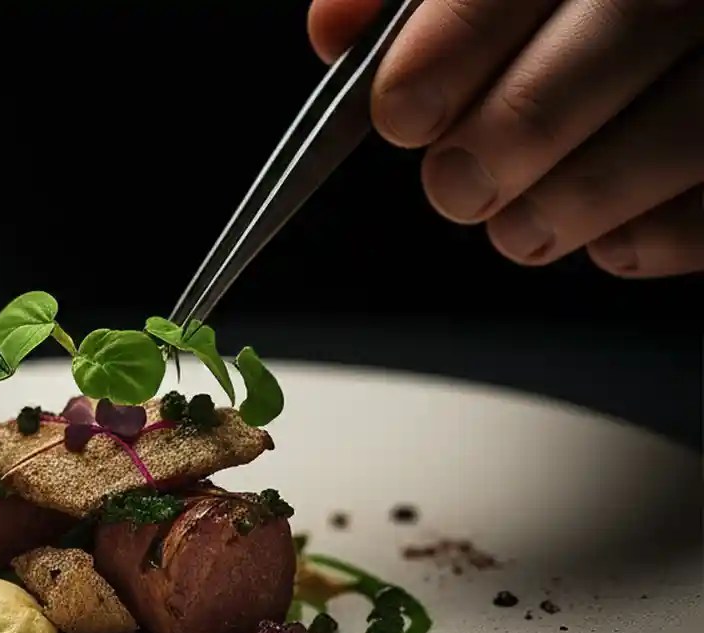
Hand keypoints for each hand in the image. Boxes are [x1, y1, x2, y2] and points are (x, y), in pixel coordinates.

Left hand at [308, 0, 703, 277]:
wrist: (661, 28)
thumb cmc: (559, 17)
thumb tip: (334, 32)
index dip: (460, 39)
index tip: (403, 112)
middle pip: (629, 23)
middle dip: (520, 126)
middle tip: (455, 185)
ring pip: (688, 120)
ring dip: (582, 194)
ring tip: (517, 227)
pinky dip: (658, 234)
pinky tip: (609, 240)